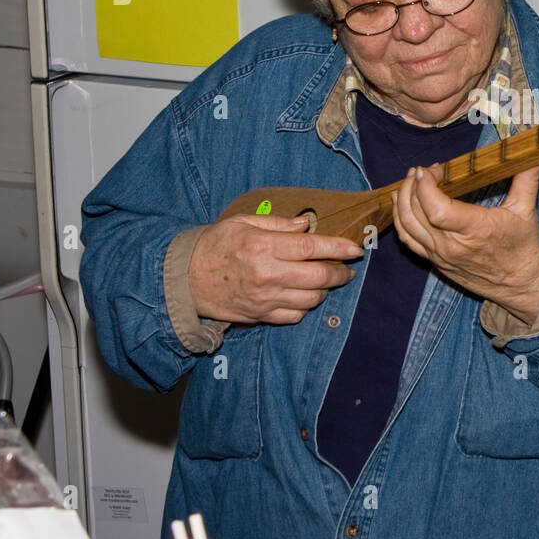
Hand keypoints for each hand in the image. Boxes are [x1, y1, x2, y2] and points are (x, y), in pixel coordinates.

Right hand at [188, 214, 362, 325]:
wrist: (184, 279)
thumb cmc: (213, 245)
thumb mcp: (242, 222)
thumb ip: (278, 223)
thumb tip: (307, 224)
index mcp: (263, 246)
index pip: (312, 247)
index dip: (339, 248)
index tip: (355, 249)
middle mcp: (267, 274)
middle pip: (319, 276)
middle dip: (340, 272)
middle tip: (346, 269)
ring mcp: (264, 298)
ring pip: (311, 299)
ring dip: (324, 290)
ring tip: (324, 280)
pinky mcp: (260, 315)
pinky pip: (295, 315)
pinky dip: (306, 306)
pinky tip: (304, 295)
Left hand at [391, 163, 538, 322]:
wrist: (520, 284)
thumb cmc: (523, 246)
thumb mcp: (527, 210)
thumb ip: (526, 177)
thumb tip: (535, 151)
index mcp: (476, 230)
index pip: (437, 209)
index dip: (426, 186)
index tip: (430, 169)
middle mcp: (453, 245)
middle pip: (416, 213)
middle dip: (412, 186)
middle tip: (421, 171)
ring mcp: (441, 255)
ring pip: (407, 226)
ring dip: (402, 200)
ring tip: (409, 181)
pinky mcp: (435, 261)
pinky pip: (408, 240)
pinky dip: (400, 220)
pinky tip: (402, 204)